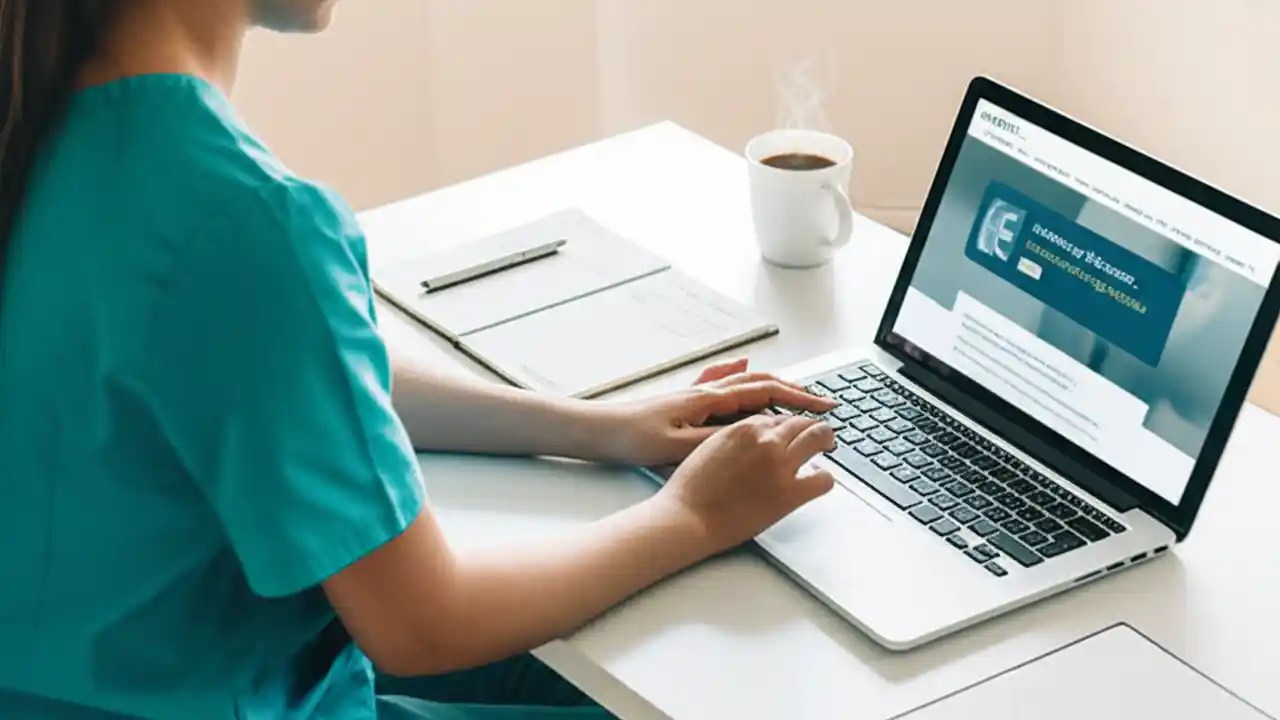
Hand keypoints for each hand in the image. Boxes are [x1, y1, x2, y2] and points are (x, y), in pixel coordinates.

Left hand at [597, 360, 835, 466]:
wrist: (598, 429)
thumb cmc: (633, 438)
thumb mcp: (678, 446)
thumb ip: (718, 438)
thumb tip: (755, 433)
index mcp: (708, 399)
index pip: (766, 393)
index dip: (800, 400)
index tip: (826, 408)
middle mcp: (705, 390)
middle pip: (761, 382)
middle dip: (796, 392)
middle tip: (823, 404)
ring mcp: (695, 392)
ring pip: (745, 381)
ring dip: (775, 384)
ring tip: (798, 392)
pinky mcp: (683, 399)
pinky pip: (722, 381)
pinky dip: (740, 374)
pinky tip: (742, 365)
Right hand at [658, 414, 836, 553]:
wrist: (687, 517)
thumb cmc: (690, 490)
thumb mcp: (709, 448)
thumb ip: (734, 439)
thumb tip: (751, 443)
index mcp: (743, 428)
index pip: (776, 417)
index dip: (784, 427)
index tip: (788, 433)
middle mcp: (765, 440)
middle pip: (800, 422)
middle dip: (809, 427)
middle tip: (818, 435)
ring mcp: (780, 464)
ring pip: (817, 438)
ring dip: (823, 440)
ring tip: (826, 446)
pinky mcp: (789, 493)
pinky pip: (823, 479)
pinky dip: (824, 477)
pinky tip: (818, 479)